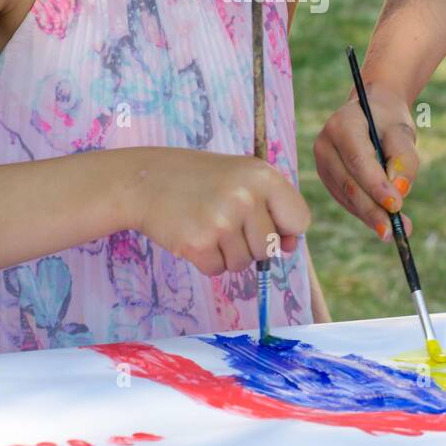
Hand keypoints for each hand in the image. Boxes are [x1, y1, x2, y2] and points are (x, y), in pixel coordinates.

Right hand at [121, 147, 310, 276]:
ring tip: (207, 223)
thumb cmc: (200, 180)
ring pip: (243, 263)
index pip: (299, 220)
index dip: (283, 227)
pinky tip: (193, 233)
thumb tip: (289, 247)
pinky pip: (218, 270)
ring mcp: (221, 221)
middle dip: (249, 242)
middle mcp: (246, 197)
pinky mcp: (198, 244)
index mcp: (264, 175)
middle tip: (223, 217)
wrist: (145, 180)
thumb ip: (272, 208)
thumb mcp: (242, 178)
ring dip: (227, 253)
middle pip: (269, 248)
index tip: (262, 219)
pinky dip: (206, 260)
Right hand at [314, 83, 418, 239]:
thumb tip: (400, 191)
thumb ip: (404, 159)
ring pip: (346, 195)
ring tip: (395, 232)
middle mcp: (325, 144)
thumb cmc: (389, 121)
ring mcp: (321, 162)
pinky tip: (381, 222)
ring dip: (370, 216)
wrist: (371, 111)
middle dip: (372, 209)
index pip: (358, 159)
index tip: (396, 205)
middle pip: (349, 182)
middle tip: (394, 231)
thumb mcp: (403, 132)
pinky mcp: (326, 177)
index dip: (376, 185)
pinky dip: (363, 212)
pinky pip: (344, 199)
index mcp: (343, 124)